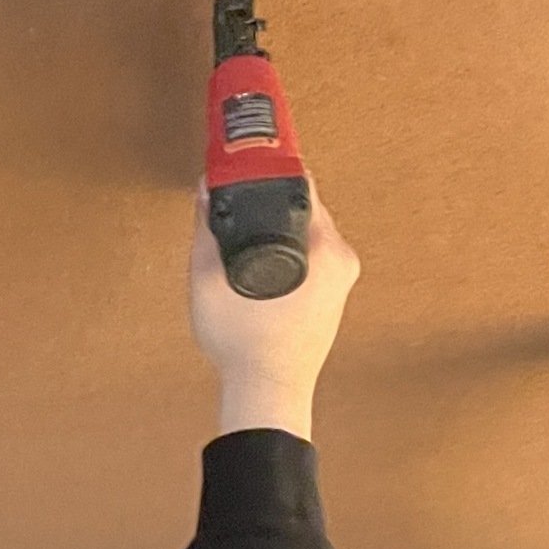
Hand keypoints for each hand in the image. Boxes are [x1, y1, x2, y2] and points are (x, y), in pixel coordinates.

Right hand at [190, 180, 359, 438]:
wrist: (267, 392)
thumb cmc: (245, 345)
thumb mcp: (209, 279)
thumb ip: (206, 229)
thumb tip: (206, 189)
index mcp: (325, 249)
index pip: (302, 184)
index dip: (271, 167)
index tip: (252, 156)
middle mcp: (341, 260)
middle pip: (306, 207)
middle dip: (272, 197)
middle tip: (242, 187)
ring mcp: (341, 280)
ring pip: (308, 232)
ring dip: (279, 224)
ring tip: (247, 223)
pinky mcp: (333, 296)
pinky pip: (311, 255)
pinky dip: (288, 248)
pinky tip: (261, 255)